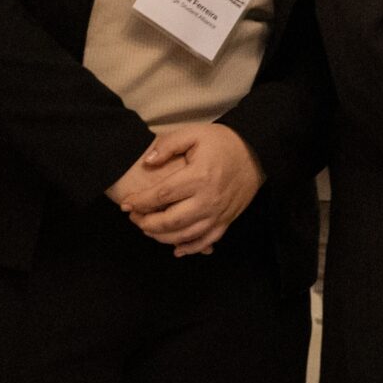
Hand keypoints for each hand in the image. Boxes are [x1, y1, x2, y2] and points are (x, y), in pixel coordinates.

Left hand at [118, 124, 265, 255]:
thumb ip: (168, 145)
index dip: (140, 202)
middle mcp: (208, 199)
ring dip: (162, 237)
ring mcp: (218, 213)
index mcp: (198, 177)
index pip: (161, 195)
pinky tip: (176, 249)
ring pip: (185, 235)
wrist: (256, 152)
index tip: (126, 204)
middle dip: (147, 223)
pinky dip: (190, 248)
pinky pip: (206, 241)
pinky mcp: (227, 220)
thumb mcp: (194, 133)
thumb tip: (147, 162)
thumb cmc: (223, 142)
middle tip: (134, 219)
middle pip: (170, 220)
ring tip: (148, 230)